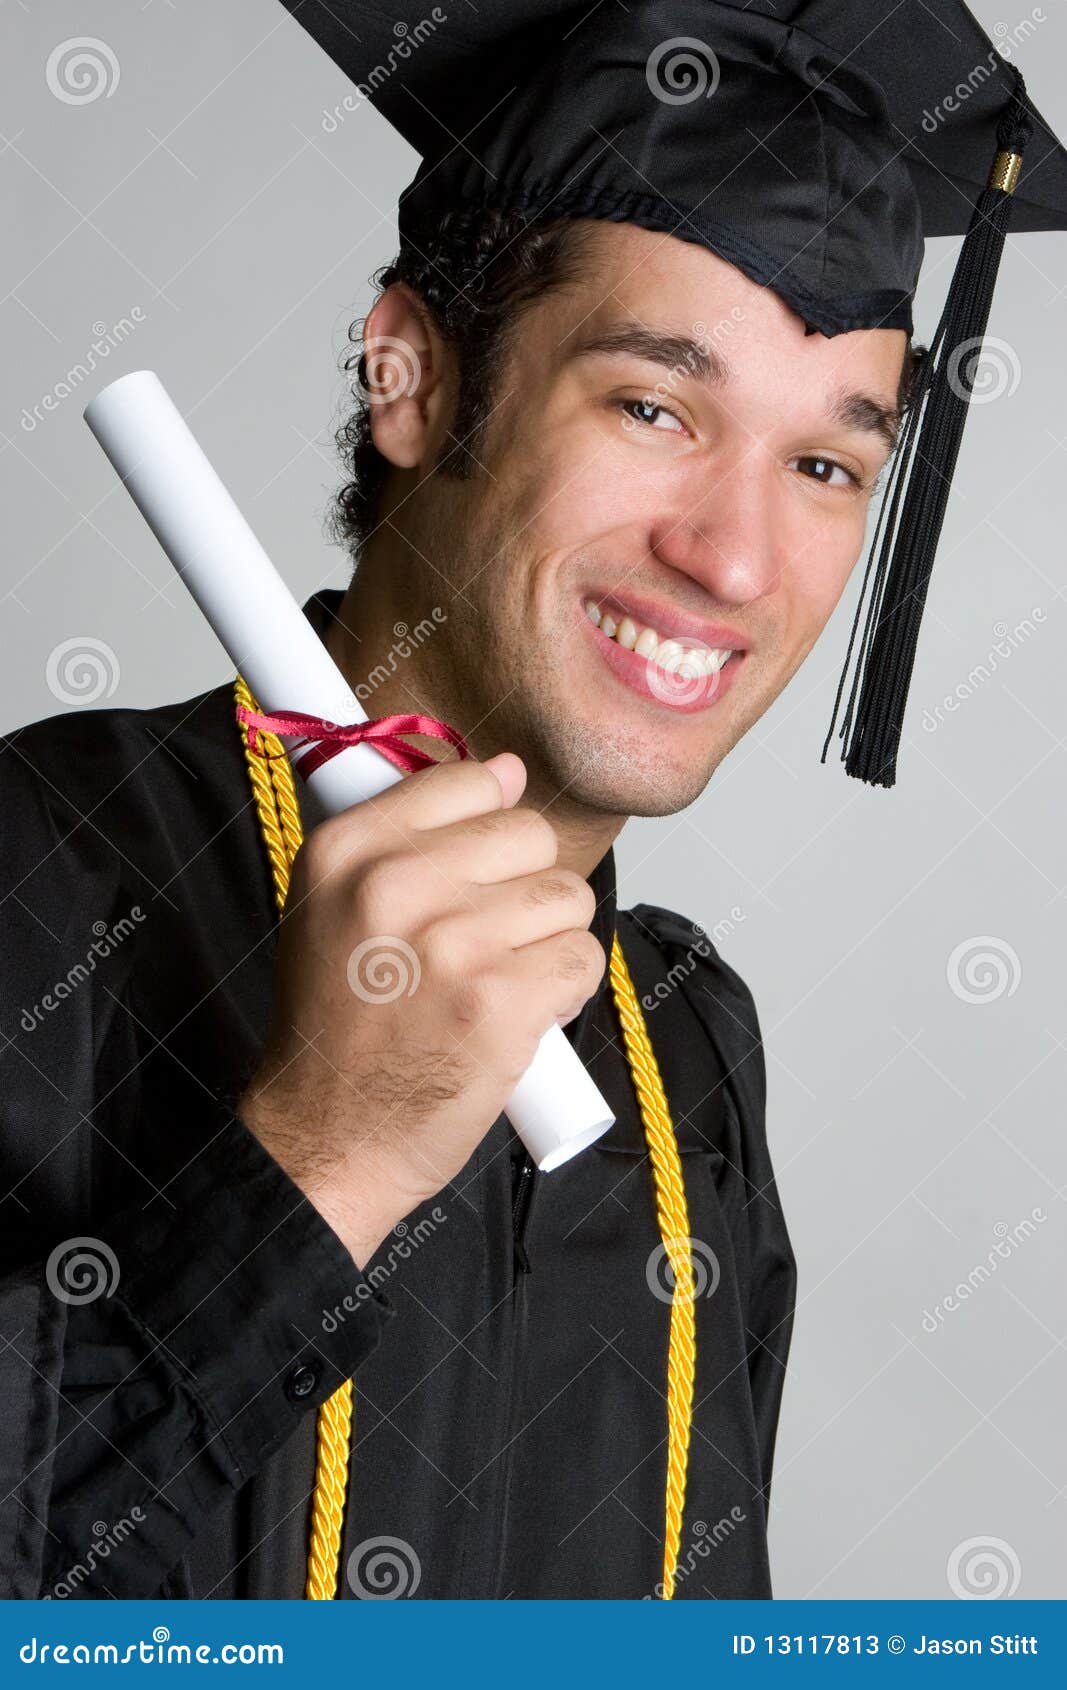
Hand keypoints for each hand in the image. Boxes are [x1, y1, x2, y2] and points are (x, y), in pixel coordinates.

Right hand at [237, 753, 604, 1266]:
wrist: (328, 1137)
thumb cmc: (338, 1026)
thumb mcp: (335, 904)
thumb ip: (411, 831)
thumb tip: (506, 771)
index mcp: (347, 849)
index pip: (470, 782)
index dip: (488, 829)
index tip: (471, 873)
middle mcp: (394, 884)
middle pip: (528, 835)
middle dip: (526, 890)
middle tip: (485, 944)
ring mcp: (451, 942)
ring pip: (566, 896)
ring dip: (549, 943)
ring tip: (501, 982)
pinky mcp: (500, 1002)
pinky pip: (582, 958)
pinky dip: (564, 992)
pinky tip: (520, 1016)